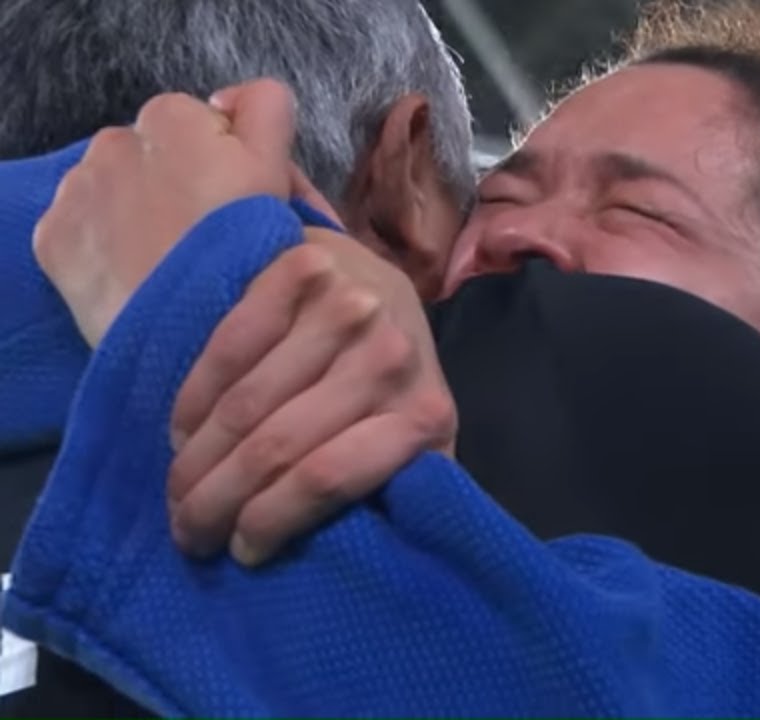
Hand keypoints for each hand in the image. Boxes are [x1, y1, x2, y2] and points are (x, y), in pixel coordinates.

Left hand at [32, 80, 296, 346]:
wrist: (197, 337)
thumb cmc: (248, 251)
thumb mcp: (277, 170)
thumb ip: (264, 110)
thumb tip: (227, 100)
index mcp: (174, 117)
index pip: (208, 129)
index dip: (234, 168)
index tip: (248, 210)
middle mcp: (113, 142)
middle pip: (159, 159)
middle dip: (183, 187)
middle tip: (214, 242)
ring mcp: (78, 191)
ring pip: (120, 193)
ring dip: (144, 214)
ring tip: (177, 263)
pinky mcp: (54, 240)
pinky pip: (85, 231)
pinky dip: (109, 247)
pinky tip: (141, 276)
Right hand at [167, 224, 456, 566]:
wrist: (377, 288)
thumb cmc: (387, 387)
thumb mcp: (410, 448)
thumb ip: (390, 488)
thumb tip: (342, 562)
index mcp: (424, 415)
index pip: (328, 477)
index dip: (270, 521)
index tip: (239, 550)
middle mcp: (391, 357)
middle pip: (276, 446)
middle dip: (216, 501)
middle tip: (186, 531)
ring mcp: (348, 307)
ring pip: (243, 403)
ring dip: (196, 457)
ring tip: (177, 490)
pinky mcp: (303, 269)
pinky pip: (228, 345)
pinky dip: (194, 396)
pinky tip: (183, 431)